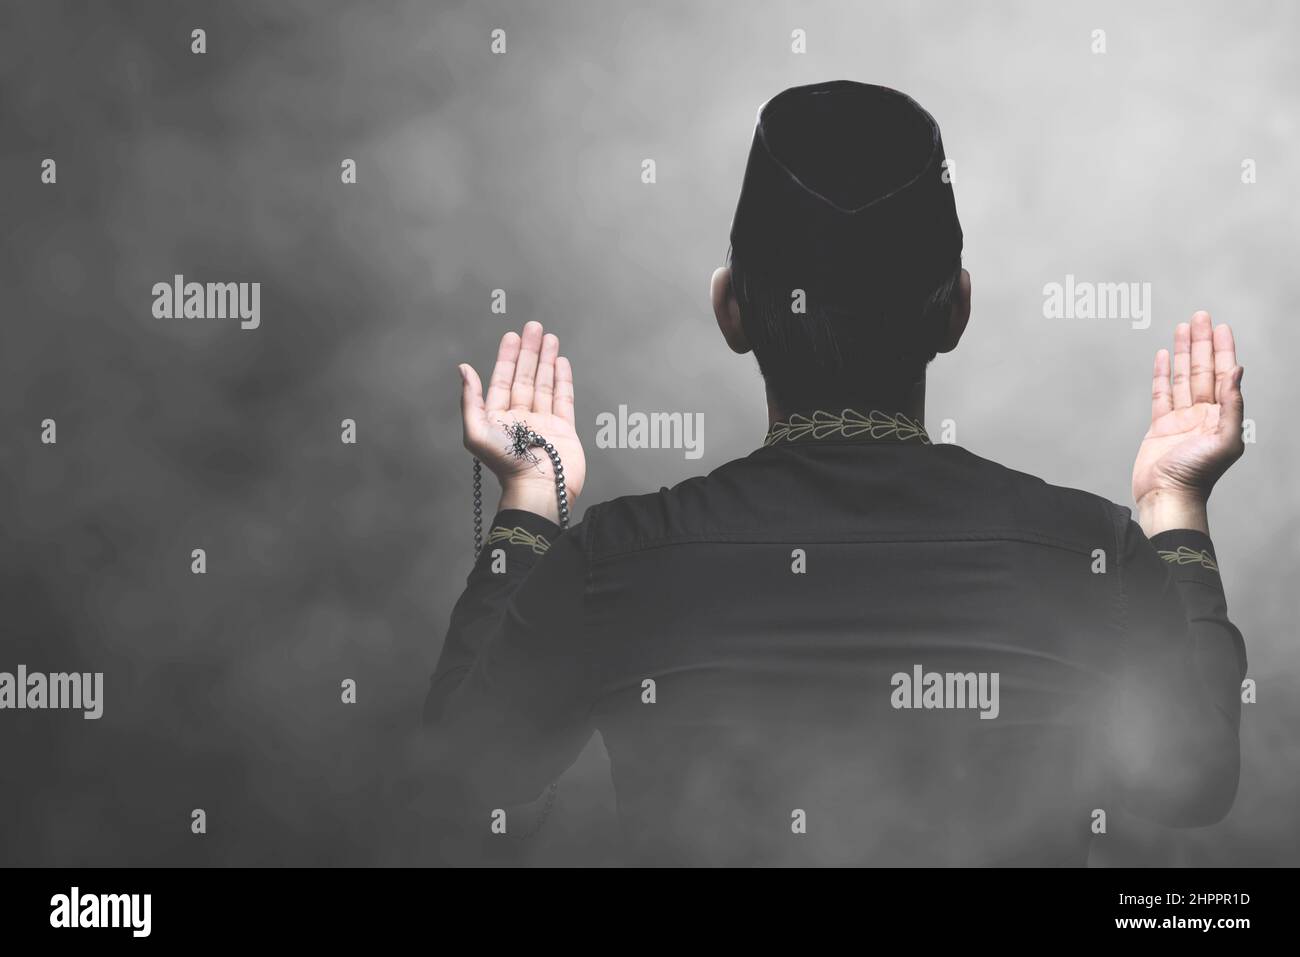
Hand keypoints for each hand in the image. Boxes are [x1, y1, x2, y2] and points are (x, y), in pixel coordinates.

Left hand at [459, 321, 584, 521]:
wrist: (539, 489)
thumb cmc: (506, 465)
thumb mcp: (477, 431)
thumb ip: (470, 399)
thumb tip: (463, 368)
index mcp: (498, 418)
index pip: (503, 381)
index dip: (507, 358)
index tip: (512, 336)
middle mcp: (520, 419)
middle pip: (525, 377)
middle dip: (529, 352)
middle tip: (534, 327)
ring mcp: (543, 423)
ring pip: (544, 385)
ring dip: (547, 360)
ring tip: (550, 338)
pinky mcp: (564, 430)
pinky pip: (563, 399)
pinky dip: (562, 380)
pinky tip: (561, 362)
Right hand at [1132, 311, 1243, 533]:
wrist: (1167, 496)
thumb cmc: (1197, 475)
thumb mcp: (1224, 440)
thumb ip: (1231, 404)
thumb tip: (1236, 371)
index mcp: (1221, 415)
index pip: (1223, 374)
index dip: (1222, 350)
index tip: (1220, 327)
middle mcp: (1203, 413)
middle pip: (1202, 369)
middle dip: (1202, 343)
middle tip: (1200, 316)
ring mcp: (1180, 419)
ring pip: (1182, 377)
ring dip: (1183, 352)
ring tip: (1182, 328)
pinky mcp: (1159, 426)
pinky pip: (1161, 394)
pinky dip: (1161, 374)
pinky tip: (1162, 357)